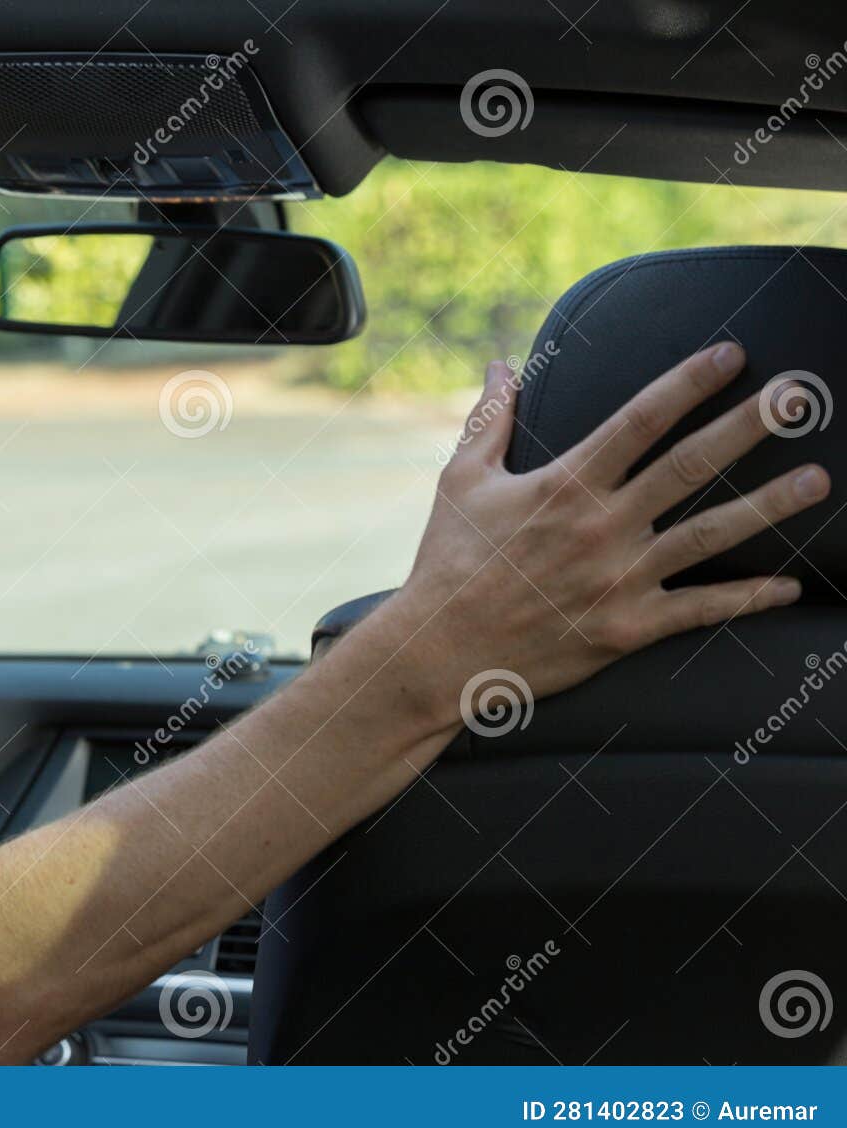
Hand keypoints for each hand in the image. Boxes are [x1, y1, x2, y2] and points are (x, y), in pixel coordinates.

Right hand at [383, 342, 828, 723]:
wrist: (438, 653)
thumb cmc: (446, 563)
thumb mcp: (460, 482)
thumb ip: (490, 419)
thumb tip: (505, 363)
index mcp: (562, 485)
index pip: (638, 420)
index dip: (687, 383)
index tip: (732, 354)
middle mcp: (599, 527)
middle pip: (688, 466)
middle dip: (748, 427)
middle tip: (798, 397)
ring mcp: (618, 580)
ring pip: (708, 535)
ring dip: (768, 505)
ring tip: (817, 478)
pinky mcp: (626, 629)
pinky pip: (699, 610)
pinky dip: (747, 599)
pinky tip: (789, 585)